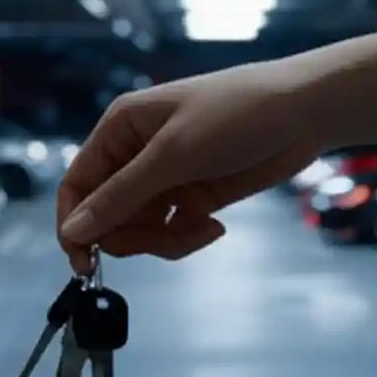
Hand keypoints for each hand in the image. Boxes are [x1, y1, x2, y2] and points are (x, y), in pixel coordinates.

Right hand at [56, 59, 325, 273]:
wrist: (304, 113)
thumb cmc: (235, 115)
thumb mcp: (173, 155)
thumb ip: (120, 196)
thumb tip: (71, 231)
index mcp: (120, 129)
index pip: (78, 184)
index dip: (76, 224)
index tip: (84, 263)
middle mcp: (137, 154)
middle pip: (108, 215)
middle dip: (132, 235)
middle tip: (162, 237)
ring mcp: (168, 178)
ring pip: (141, 229)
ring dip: (165, 239)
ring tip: (201, 229)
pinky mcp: (196, 196)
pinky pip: (173, 231)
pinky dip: (189, 236)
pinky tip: (216, 226)